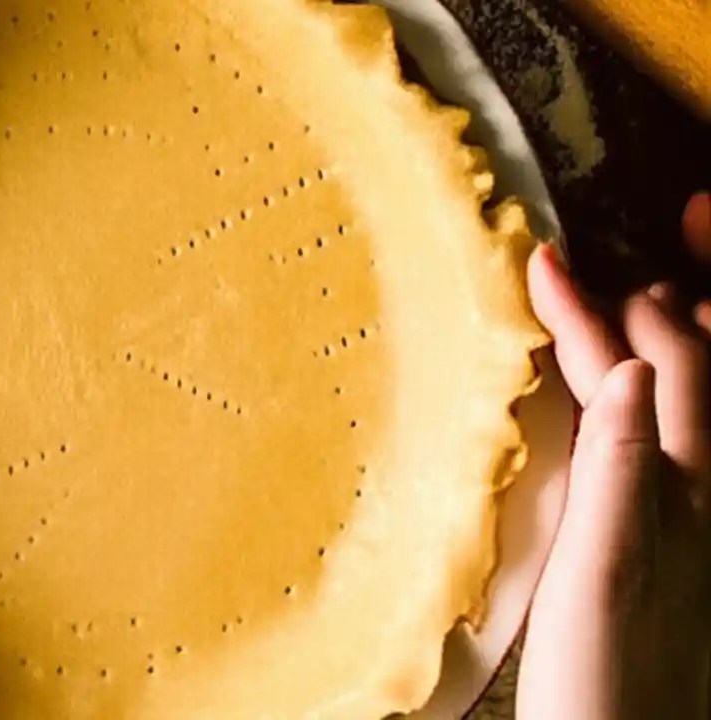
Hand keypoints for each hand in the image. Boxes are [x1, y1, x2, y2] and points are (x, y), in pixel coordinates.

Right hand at [517, 193, 710, 718]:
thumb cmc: (609, 681)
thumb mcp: (605, 576)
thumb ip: (625, 473)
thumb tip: (637, 368)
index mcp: (687, 489)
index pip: (644, 368)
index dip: (593, 311)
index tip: (543, 258)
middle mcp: (703, 491)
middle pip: (700, 365)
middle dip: (684, 291)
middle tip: (682, 219)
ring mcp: (694, 513)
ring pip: (700, 396)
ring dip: (686, 331)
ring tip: (668, 284)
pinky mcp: (676, 538)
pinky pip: (679, 436)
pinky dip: (658, 391)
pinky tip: (632, 393)